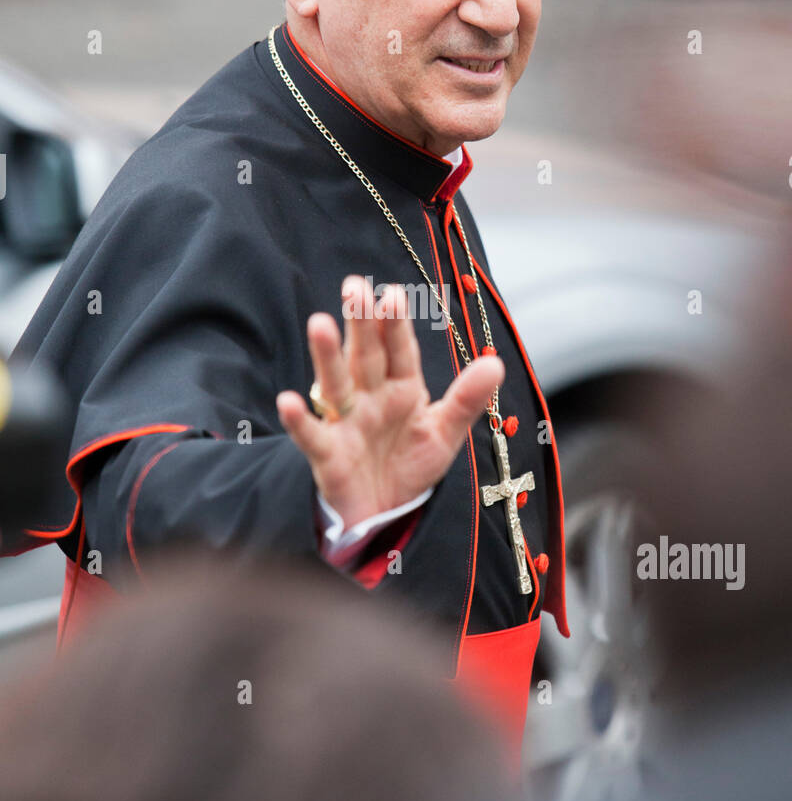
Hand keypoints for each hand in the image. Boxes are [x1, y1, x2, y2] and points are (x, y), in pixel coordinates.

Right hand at [276, 275, 504, 530]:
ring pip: (335, 383)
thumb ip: (467, 400)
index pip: (400, 351)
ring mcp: (346, 423)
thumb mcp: (444, 433)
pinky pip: (312, 436)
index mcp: (401, 388)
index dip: (396, 325)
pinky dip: (299, 421)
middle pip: (365, 356)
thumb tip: (496, 363)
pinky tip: (288, 401)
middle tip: (354, 287)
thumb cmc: (411, 465)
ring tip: (320, 323)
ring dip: (327, 356)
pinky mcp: (328, 454)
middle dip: (360, 323)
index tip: (394, 295)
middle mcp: (370, 398)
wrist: (385, 513)